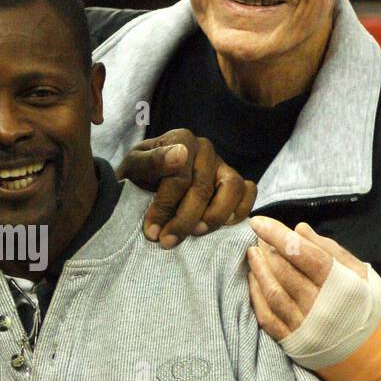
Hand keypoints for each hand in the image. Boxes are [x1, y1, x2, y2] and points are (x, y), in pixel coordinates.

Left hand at [116, 129, 255, 247]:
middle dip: (184, 220)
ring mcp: (222, 164)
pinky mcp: (233, 181)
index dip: (165, 207)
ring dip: (215, 216)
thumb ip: (151, 161)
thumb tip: (179, 154)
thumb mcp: (132, 168)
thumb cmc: (136, 176)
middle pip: (203, 188)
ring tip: (197, 233)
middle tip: (167, 241)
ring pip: (232, 188)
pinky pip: (248, 192)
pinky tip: (222, 226)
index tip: (152, 231)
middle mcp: (205, 149)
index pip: (179, 176)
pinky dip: (240, 210)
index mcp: (181, 139)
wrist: (140, 183)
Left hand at [245, 215, 365, 340]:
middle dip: (267, 250)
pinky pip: (266, 316)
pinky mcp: (291, 341)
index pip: (302, 253)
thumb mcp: (360, 273)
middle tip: (258, 236)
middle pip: (284, 272)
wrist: (373, 352)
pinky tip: (252, 279)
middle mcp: (319, 305)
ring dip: (258, 270)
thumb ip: (330, 250)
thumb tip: (299, 229)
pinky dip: (256, 295)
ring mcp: (303, 325)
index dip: (277, 235)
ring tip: (252, 253)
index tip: (258, 222)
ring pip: (272, 292)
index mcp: (339, 284)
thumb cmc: (366, 305)